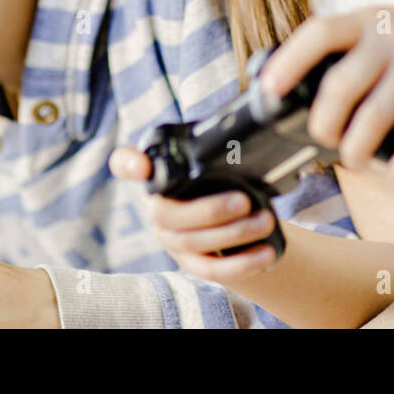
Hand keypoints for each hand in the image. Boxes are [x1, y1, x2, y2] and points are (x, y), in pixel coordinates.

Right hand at [108, 148, 278, 283]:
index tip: (142, 165)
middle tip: (246, 201)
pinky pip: (211, 269)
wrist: (233, 217)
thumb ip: (215, 147)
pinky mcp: (191, 264)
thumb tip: (245, 124)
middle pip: (170, 214)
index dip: (129, 164)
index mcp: (158, 174)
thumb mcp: (214, 159)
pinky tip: (266, 254)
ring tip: (266, 221)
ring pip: (194, 243)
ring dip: (234, 234)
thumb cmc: (220, 177)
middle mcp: (156, 208)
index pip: (126, 164)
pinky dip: (241, 263)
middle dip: (210, 210)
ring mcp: (171, 239)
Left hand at [257, 0, 393, 182]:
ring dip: (357, 150)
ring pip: (375, 116)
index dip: (289, 60)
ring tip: (354, 161)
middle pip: (340, 85)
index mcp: (370, 18)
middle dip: (323, 124)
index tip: (269, 89)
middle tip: (323, 139)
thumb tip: (298, 88)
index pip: (320, 32)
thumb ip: (351, 45)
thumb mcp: (386, 21)